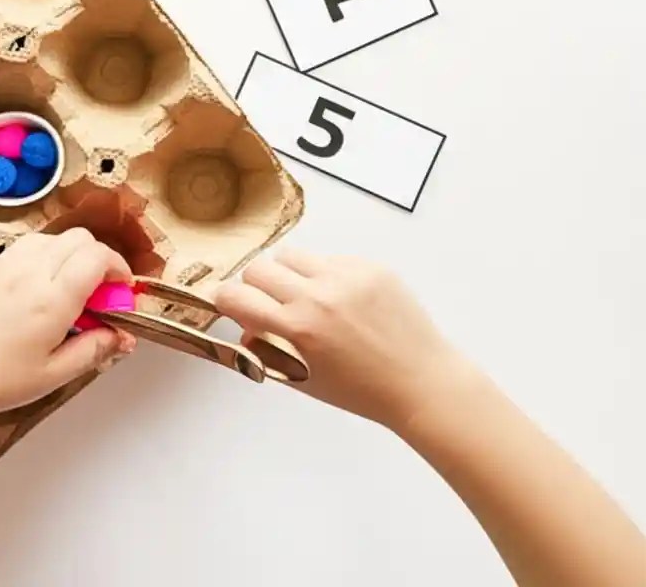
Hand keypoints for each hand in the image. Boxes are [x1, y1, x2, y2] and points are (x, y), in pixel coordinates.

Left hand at [0, 228, 136, 425]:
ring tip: (64, 290)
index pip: (98, 257)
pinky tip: (34, 291)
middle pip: (79, 238)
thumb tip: (121, 336)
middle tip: (96, 294)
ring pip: (50, 237)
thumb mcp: (54, 375)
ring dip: (68, 255)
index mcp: (52, 300)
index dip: (118, 268)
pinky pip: (23, 248)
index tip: (119, 291)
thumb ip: (94, 350)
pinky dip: (41, 259)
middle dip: (97, 259)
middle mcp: (29, 273)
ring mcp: (3, 266)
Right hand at [215, 248, 471, 429]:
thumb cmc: (361, 390)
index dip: (225, 300)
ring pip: (291, 255)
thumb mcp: (302, 378)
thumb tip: (247, 326)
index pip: (236, 297)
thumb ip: (267, 349)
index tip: (230, 305)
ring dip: (288, 275)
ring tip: (306, 298)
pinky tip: (343, 301)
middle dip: (255, 287)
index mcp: (298, 328)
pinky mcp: (370, 266)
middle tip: (269, 305)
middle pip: (258, 268)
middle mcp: (319, 296)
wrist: (420, 380)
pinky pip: (330, 259)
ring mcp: (347, 277)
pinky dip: (326, 276)